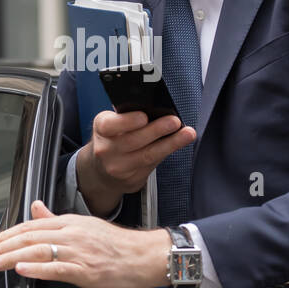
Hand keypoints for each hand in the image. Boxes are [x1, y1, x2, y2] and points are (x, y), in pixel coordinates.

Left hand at [0, 200, 172, 287]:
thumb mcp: (86, 225)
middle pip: (30, 236)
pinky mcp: (86, 269)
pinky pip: (58, 267)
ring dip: (13, 257)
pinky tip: (23, 269)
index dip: (8, 235)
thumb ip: (57, 219)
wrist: (146, 256)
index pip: (31, 226)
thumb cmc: (119, 245)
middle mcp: (72, 233)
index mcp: (71, 222)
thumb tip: (36, 208)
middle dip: (4, 246)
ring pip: (39, 251)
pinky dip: (38, 267)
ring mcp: (79, 251)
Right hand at [77, 109, 195, 214]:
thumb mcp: (113, 122)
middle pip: (134, 141)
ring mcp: (118, 167)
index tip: (144, 117)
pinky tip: (178, 145)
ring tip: (187, 134)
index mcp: (102, 128)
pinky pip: (153, 165)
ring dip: (170, 144)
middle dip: (157, 130)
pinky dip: (167, 153)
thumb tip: (156, 107)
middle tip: (175, 122)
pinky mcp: (131, 180)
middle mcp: (106, 149)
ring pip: (147, 155)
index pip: (110, 125)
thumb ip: (129, 115)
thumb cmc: (113, 138)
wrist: (103, 169)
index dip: (128, 121)